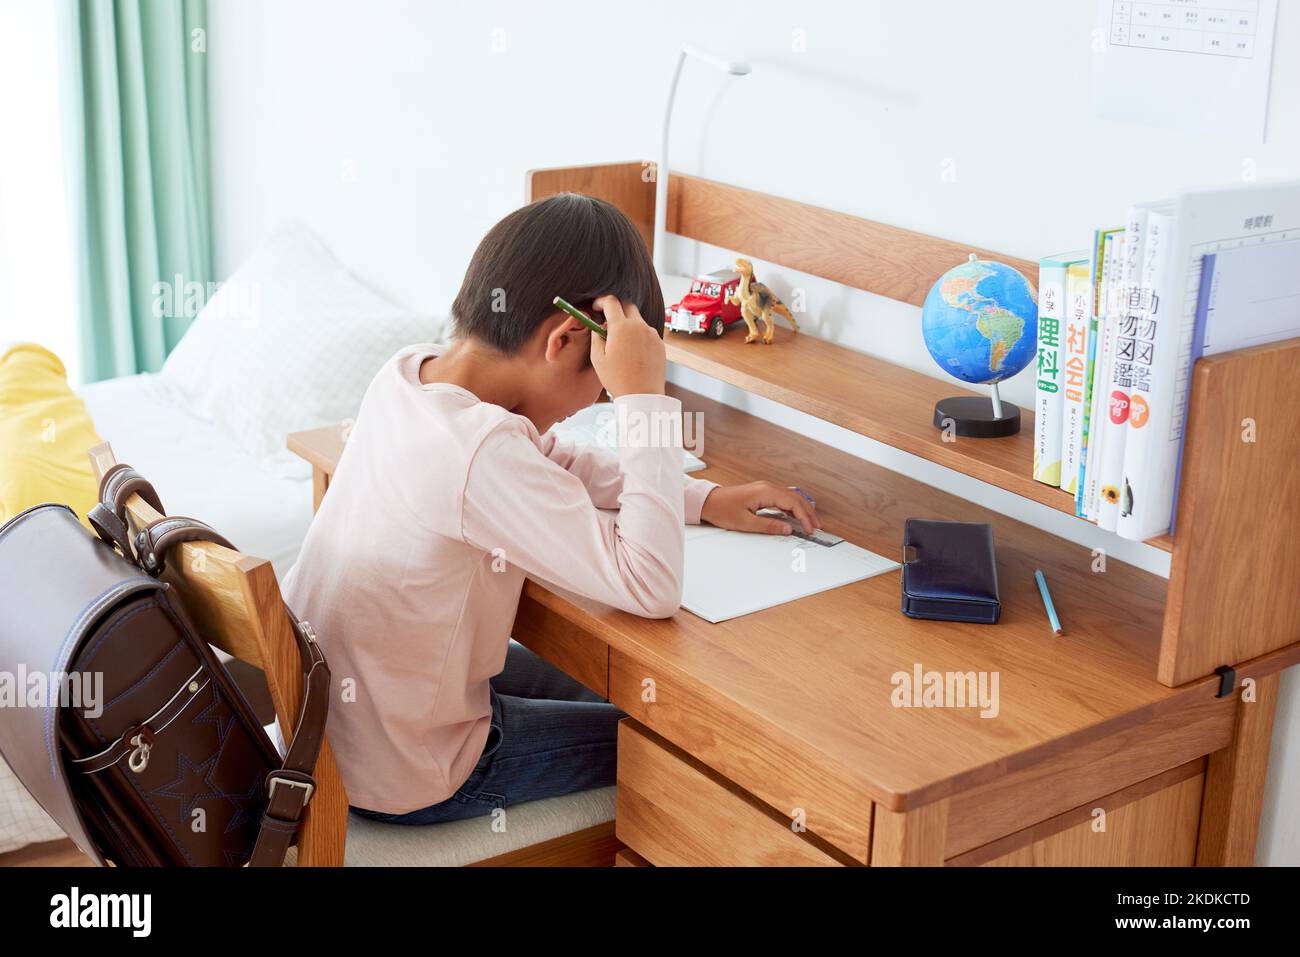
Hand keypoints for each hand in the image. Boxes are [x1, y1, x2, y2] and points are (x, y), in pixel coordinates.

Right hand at [589, 295, 664, 396]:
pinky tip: (633, 352)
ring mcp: (651, 334)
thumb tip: (597, 326)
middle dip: (616, 309)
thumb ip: (596, 337)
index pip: (611, 302)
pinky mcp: (659, 343)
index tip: (597, 306)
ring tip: (620, 343)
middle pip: (627, 305)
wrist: (642, 395)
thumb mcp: (598, 358)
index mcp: (621, 327)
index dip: (601, 301)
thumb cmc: (618, 379)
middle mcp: (639, 326)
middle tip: (608, 321)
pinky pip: (647, 333)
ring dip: (628, 324)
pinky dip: (638, 336)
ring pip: (638, 320)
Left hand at [699, 481, 819, 535]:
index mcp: (765, 492)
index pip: (793, 503)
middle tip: (816, 527)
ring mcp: (765, 488)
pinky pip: (783, 498)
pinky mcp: (762, 493)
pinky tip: (795, 516)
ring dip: (802, 509)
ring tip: (810, 522)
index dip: (804, 517)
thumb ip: (768, 526)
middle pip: (796, 498)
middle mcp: (767, 487)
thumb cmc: (722, 509)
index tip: (810, 529)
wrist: (708, 501)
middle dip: (808, 512)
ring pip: (791, 497)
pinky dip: (792, 507)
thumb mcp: (745, 523)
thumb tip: (787, 529)